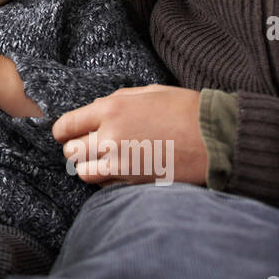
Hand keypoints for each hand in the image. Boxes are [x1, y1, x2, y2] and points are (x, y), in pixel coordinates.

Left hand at [52, 85, 207, 185]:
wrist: (216, 138)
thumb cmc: (185, 110)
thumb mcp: (148, 92)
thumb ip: (117, 100)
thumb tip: (96, 109)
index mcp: (111, 109)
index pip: (66, 125)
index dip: (62, 131)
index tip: (65, 133)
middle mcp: (110, 137)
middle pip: (70, 151)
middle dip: (75, 148)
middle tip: (86, 146)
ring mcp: (122, 163)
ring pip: (82, 172)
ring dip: (88, 166)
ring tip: (100, 161)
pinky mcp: (135, 181)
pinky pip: (105, 185)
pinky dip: (106, 180)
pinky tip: (118, 171)